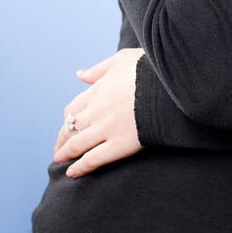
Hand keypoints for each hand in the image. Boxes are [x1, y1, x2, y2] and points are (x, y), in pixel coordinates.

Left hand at [52, 48, 144, 177]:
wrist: (171, 85)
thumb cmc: (149, 69)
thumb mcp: (122, 59)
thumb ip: (99, 69)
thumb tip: (79, 75)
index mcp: (98, 91)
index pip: (73, 109)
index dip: (67, 120)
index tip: (67, 126)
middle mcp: (97, 111)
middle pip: (70, 128)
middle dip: (62, 139)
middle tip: (59, 148)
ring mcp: (106, 129)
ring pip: (77, 145)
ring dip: (65, 154)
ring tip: (60, 160)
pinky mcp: (119, 145)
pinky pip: (93, 159)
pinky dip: (80, 167)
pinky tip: (73, 173)